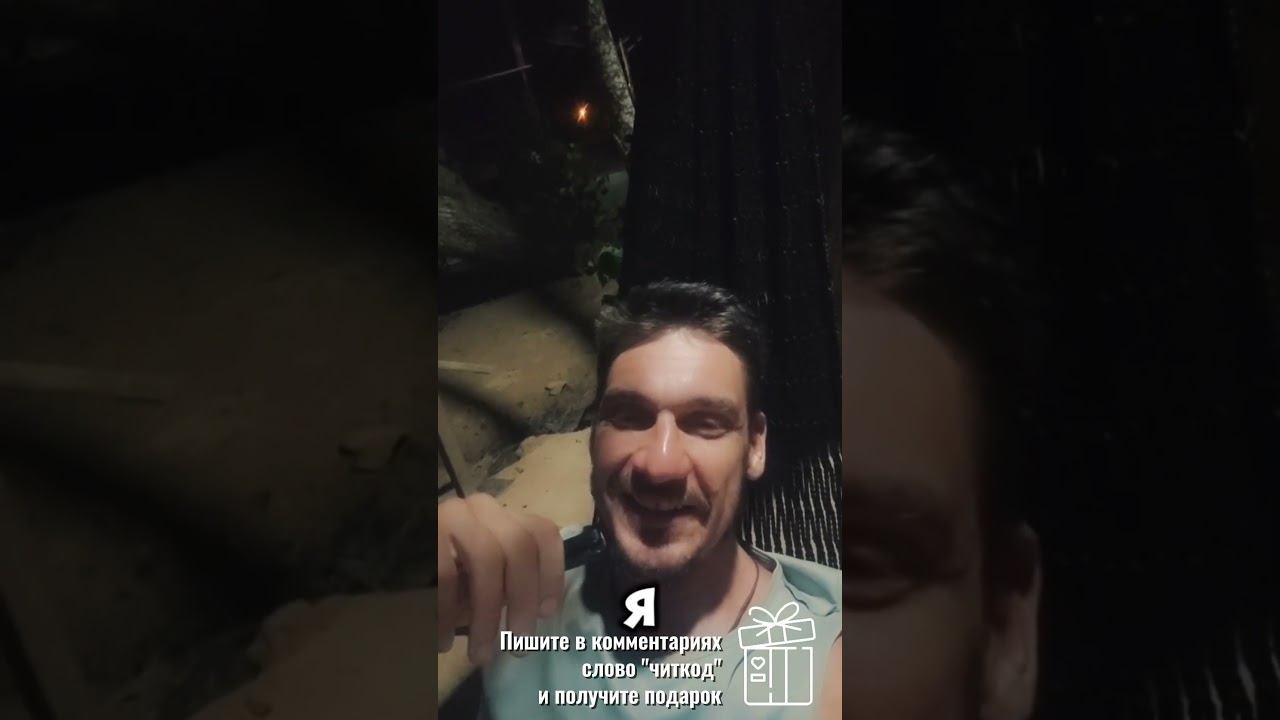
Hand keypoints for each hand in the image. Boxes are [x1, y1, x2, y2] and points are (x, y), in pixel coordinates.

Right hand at [437, 494, 564, 663]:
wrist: (389, 559)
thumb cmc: (443, 574)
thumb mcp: (482, 578)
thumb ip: (509, 584)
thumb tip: (539, 611)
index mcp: (503, 517)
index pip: (542, 533)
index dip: (551, 574)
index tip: (546, 613)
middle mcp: (482, 508)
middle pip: (519, 546)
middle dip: (522, 600)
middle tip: (518, 646)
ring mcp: (453, 514)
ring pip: (487, 559)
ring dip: (486, 614)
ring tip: (480, 654)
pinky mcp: (426, 529)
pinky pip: (446, 574)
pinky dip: (447, 613)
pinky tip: (444, 641)